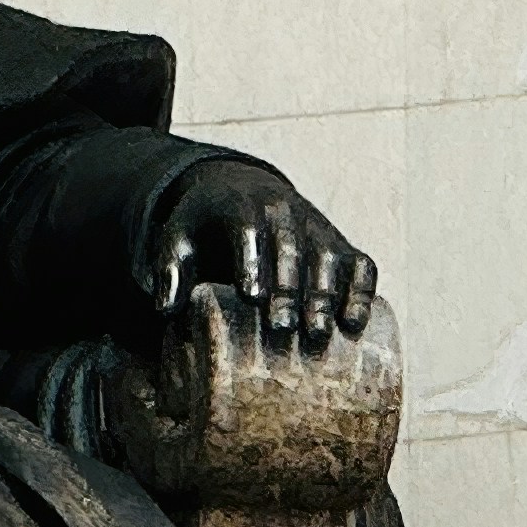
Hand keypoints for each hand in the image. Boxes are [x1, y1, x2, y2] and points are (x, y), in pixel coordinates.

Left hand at [140, 153, 376, 352]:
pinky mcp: (340, 245)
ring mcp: (317, 228)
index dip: (253, 260)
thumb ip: (169, 270)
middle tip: (281, 328)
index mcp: (242, 206)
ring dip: (326, 295)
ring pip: (328, 256)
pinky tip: (354, 323)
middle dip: (290, 288)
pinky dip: (361, 290)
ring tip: (317, 334)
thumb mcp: (178, 238)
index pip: (249, 227)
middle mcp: (284, 212)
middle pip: (292, 248)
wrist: (244, 192)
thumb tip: (165, 310)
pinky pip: (359, 263)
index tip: (250, 297)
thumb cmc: (207, 226)